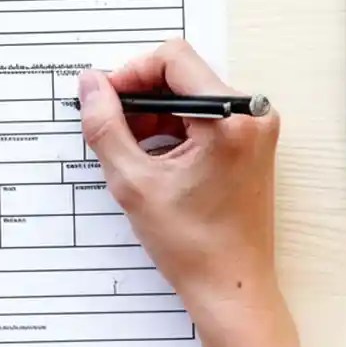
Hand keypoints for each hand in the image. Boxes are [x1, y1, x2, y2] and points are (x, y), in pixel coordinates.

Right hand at [80, 41, 339, 346]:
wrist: (232, 287)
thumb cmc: (192, 245)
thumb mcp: (133, 181)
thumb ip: (106, 126)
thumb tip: (91, 86)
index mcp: (231, 117)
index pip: (172, 58)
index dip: (130, 73)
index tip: (105, 99)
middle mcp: (252, 114)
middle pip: (181, 75)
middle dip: (139, 97)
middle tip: (109, 128)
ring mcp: (254, 129)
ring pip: (189, 96)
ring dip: (153, 115)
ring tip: (128, 152)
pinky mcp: (250, 144)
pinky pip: (203, 117)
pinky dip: (172, 130)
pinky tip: (151, 161)